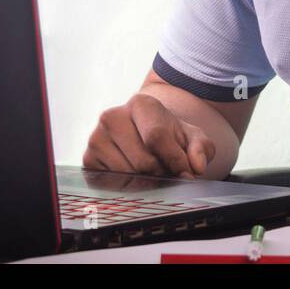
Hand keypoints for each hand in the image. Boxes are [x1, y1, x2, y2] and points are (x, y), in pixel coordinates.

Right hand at [82, 93, 216, 178]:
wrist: (145, 136)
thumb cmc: (170, 136)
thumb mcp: (192, 138)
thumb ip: (201, 149)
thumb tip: (196, 166)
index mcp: (140, 104)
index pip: (156, 137)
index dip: (174, 160)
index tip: (184, 171)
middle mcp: (112, 116)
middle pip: (143, 162)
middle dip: (161, 173)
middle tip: (165, 168)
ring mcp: (96, 137)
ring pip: (128, 175)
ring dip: (145, 180)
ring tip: (149, 168)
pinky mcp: (88, 159)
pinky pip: (112, 183)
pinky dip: (128, 185)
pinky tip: (133, 172)